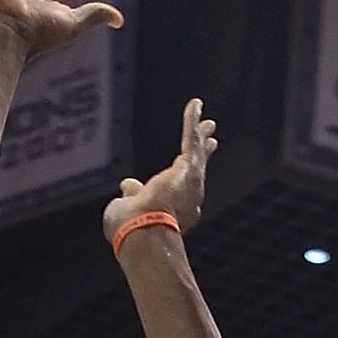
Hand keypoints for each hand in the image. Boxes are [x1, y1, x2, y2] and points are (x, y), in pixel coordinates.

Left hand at [105, 96, 216, 244]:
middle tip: (212, 141)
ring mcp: (191, 182)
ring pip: (197, 152)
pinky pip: (191, 138)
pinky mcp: (188, 166)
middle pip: (198, 170)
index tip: (172, 176)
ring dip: (200, 134)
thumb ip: (131, 196)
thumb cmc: (131, 229)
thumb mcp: (126, 210)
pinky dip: (191, 121)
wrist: (144, 232)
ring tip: (207, 122)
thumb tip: (126, 184)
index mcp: (175, 213)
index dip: (174, 185)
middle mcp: (189, 199)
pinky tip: (195, 104)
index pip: (178, 194)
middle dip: (203, 154)